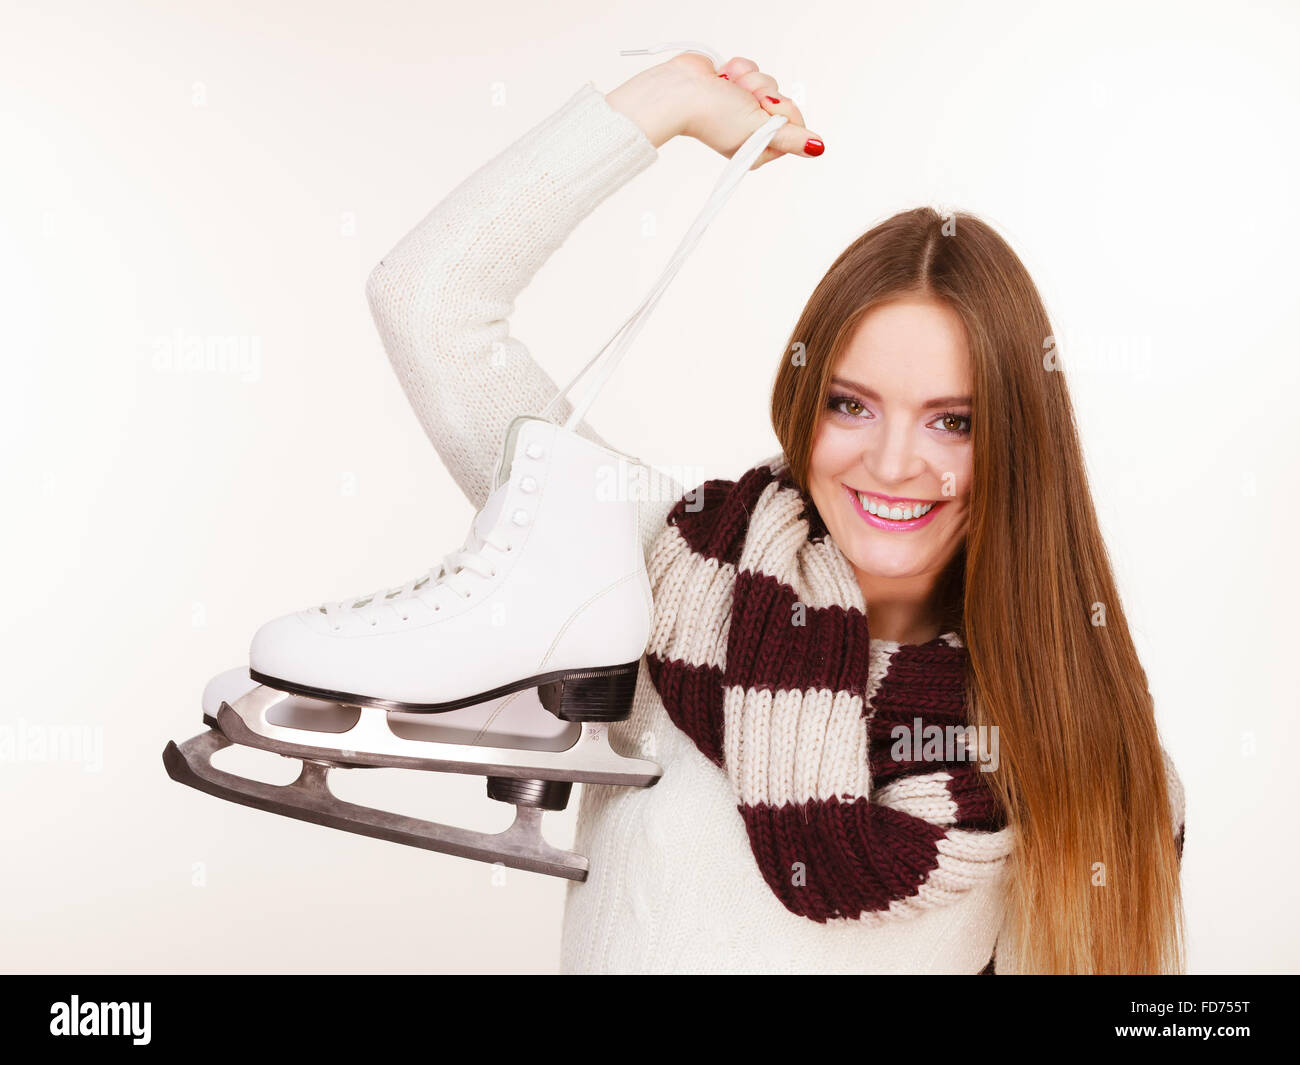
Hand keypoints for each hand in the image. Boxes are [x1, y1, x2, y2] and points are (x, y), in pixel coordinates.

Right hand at [605, 52, 821, 168]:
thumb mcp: (759, 130)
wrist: (681, 92)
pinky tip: (723, 78)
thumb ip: (791, 138)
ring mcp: (743, 106)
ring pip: (768, 82)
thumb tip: (818, 148)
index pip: (794, 125)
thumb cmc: (712, 116)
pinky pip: (752, 69)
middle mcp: (753, 129)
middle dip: (764, 94)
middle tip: (744, 100)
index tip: (764, 111)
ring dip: (748, 80)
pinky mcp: (735, 85)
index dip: (782, 112)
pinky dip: (738, 69)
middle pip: (783, 102)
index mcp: (761, 148)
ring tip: (728, 89)